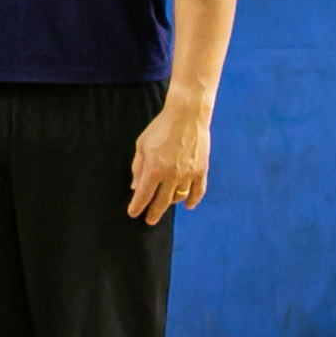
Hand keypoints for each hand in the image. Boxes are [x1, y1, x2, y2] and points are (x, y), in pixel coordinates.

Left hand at [128, 95, 212, 223]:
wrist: (187, 116)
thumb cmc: (160, 128)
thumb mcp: (142, 146)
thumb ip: (138, 168)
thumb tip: (135, 187)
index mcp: (154, 169)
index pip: (144, 195)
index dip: (137, 206)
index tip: (133, 214)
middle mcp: (172, 175)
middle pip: (162, 201)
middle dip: (153, 213)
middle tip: (148, 221)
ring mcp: (189, 174)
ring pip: (179, 197)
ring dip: (170, 204)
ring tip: (163, 206)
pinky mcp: (202, 170)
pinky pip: (198, 191)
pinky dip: (193, 200)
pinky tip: (187, 206)